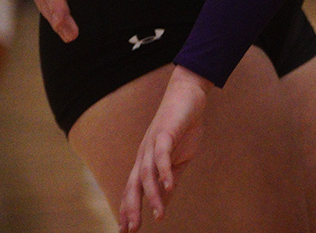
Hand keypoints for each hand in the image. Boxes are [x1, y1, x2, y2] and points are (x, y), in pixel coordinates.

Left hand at [118, 66, 212, 230]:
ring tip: (158, 214)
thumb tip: (164, 200)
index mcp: (145, 162)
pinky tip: (168, 186)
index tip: (126, 230)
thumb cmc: (184, 127)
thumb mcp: (179, 159)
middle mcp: (143, 155)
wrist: (188, 95)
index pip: (133, 190)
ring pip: (147, 175)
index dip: (128, 209)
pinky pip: (162, 156)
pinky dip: (164, 172)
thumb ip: (171, 179)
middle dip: (131, 209)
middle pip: (133, 186)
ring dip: (151, 196)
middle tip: (131, 230)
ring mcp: (152, 145)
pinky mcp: (164, 134)